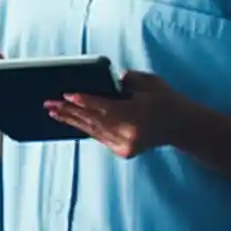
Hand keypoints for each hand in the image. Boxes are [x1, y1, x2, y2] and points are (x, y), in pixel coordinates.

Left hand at [43, 71, 191, 158]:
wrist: (182, 126)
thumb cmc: (165, 99)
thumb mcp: (149, 82)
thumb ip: (127, 79)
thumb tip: (106, 79)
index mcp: (136, 115)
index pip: (104, 108)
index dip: (84, 101)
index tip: (67, 95)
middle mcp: (129, 134)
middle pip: (93, 120)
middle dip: (69, 111)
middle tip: (49, 103)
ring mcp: (125, 145)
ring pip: (92, 130)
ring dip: (71, 120)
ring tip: (52, 111)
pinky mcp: (123, 151)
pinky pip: (98, 136)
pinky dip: (83, 127)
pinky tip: (69, 120)